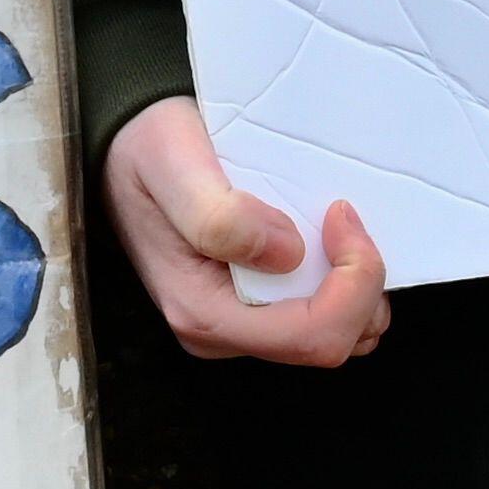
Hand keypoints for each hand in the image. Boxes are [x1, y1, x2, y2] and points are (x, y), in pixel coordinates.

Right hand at [102, 96, 386, 365]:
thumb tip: (287, 254)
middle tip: (344, 217)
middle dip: (361, 285)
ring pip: (336, 334)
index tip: (340, 214)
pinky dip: (342, 280)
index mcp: (204, 312)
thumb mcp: (173, 165)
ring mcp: (239, 323)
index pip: (313, 336)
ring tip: (336, 227)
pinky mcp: (253, 306)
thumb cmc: (147, 150)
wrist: (128, 145)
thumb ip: (219, 216)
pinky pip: (322, 313)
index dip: (352, 283)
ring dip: (355, 285)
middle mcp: (222, 331)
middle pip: (332, 342)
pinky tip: (325, 236)